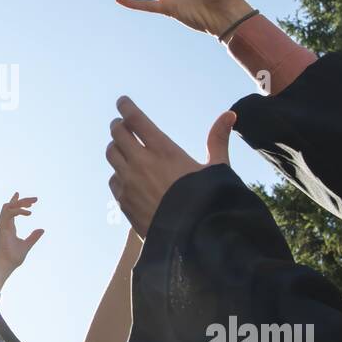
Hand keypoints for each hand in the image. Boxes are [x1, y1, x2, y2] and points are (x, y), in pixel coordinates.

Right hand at [0, 193, 44, 291]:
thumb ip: (33, 237)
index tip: (20, 194)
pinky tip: (29, 213)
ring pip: (8, 206)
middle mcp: (4, 224)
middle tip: (35, 200)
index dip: (15, 202)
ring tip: (31, 204)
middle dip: (21, 200)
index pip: (11, 210)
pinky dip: (18, 210)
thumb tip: (42, 230)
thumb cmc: (13, 257)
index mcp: (9, 227)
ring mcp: (2, 224)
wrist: (6, 264)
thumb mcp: (27, 245)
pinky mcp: (1, 226)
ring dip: (19, 203)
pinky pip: (9, 213)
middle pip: (10, 206)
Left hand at [106, 98, 234, 234]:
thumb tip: (229, 114)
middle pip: (117, 134)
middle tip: (120, 123)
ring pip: (111, 154)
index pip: (136, 120)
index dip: (127, 107)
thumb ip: (217, 140)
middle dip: (118, 125)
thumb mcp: (216, 169)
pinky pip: (113, 179)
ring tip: (121, 145)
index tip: (122, 101)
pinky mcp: (124, 201)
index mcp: (164, 151)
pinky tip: (125, 174)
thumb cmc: (208, 202)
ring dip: (115, 146)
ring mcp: (129, 183)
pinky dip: (117, 172)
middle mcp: (141, 163)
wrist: (193, 239)